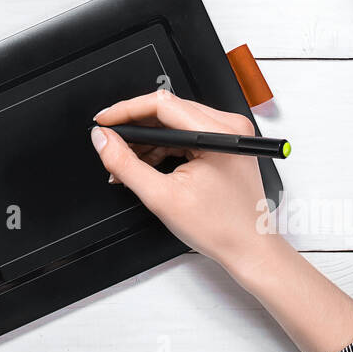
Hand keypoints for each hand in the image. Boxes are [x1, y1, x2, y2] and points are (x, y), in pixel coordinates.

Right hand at [91, 90, 283, 278]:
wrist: (248, 248)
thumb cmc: (221, 228)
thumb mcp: (162, 197)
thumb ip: (126, 164)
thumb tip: (103, 140)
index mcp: (218, 133)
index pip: (162, 104)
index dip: (126, 110)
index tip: (104, 120)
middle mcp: (228, 126)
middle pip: (167, 109)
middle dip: (134, 127)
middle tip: (110, 142)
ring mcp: (228, 133)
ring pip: (174, 121)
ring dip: (146, 139)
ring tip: (126, 162)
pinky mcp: (224, 143)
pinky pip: (184, 133)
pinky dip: (162, 146)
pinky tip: (146, 163)